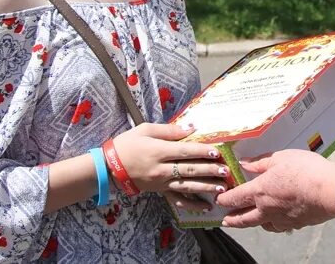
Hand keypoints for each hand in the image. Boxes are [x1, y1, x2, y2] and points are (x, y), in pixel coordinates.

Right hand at [112, 123, 228, 211]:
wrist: (108, 167)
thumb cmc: (127, 144)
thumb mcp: (145, 129)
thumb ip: (169, 130)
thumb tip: (191, 128)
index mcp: (159, 151)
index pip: (185, 151)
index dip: (201, 151)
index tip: (217, 151)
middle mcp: (161, 169)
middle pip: (189, 170)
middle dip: (209, 171)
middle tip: (226, 171)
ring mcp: (161, 183)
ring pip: (187, 186)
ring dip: (205, 187)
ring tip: (221, 188)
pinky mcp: (160, 191)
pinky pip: (177, 200)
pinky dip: (191, 205)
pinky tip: (205, 206)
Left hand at [217, 150, 334, 230]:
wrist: (329, 190)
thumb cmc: (305, 169)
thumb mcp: (281, 157)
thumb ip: (261, 162)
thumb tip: (244, 163)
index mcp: (260, 190)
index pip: (235, 198)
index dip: (225, 199)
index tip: (218, 200)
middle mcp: (267, 209)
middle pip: (244, 219)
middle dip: (232, 220)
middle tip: (225, 221)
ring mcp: (281, 219)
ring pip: (261, 225)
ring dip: (252, 223)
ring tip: (250, 221)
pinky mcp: (296, 224)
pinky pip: (279, 227)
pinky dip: (273, 225)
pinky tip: (276, 221)